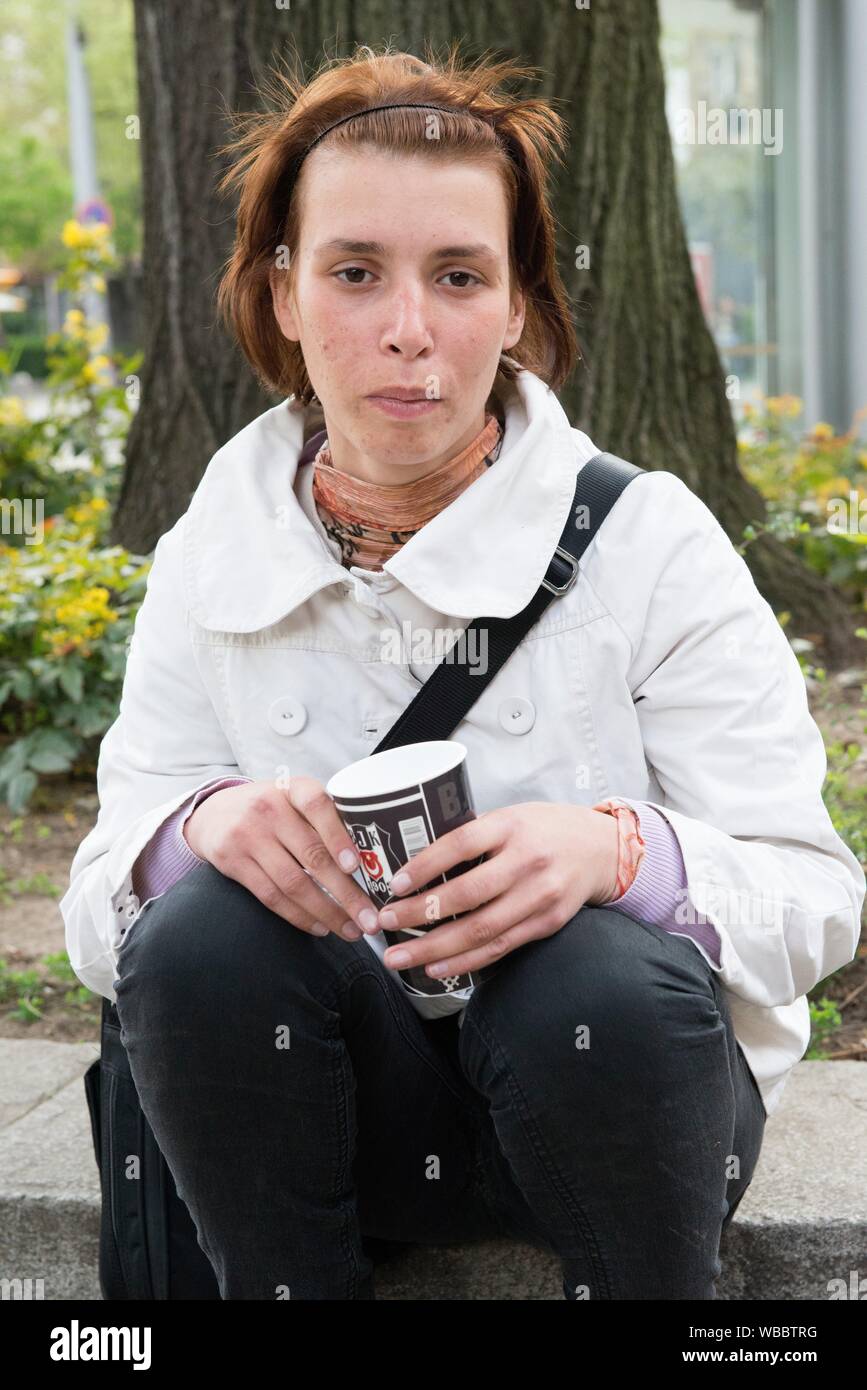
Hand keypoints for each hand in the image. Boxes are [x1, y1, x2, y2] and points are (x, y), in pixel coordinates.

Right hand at [183, 777, 380, 940]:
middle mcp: (269, 809)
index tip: (356, 866)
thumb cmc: (272, 809)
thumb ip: (326, 818)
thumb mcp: (295, 799)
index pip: (318, 806)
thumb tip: (373, 861)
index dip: (338, 836)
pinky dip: (298, 916)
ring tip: (351, 930)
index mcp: (293, 788)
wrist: (213, 812)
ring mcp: (248, 835)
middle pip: (312, 856)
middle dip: (346, 893)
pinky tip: (320, 926)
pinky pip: (271, 896)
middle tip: (370, 919)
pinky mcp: (232, 862)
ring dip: (326, 912)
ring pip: (293, 883)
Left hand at [376, 801, 620, 980]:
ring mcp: (540, 895)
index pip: (460, 843)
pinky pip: (500, 948)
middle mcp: (528, 860)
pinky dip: (465, 961)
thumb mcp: (510, 817)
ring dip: (435, 948)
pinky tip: (435, 967)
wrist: (601, 849)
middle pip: (468, 893)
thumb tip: (413, 859)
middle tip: (385, 923)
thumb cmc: (543, 830)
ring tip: (399, 957)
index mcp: (511, 826)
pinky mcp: (548, 923)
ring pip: (482, 930)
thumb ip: (473, 835)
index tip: (394, 884)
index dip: (425, 865)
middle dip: (420, 913)